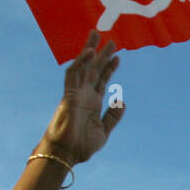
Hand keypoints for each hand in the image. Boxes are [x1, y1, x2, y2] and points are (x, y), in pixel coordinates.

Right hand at [37, 31, 124, 164]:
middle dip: (101, 54)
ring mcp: (76, 93)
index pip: (102, 80)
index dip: (110, 68)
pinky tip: (89, 52)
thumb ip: (113, 116)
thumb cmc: (82, 145)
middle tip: (110, 40)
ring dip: (90, 51)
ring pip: (83, 66)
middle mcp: (84, 94)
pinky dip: (81, 62)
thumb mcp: (104, 131)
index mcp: (93, 102)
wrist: (67, 154)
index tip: (118, 56)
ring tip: (96, 36)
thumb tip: (122, 101)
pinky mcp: (69, 95)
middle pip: (93, 69)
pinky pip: (73, 74)